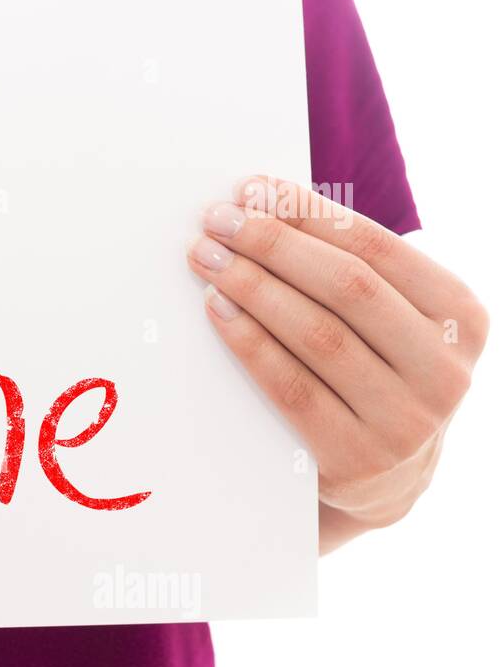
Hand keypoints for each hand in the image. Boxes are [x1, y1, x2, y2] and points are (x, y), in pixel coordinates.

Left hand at [187, 177, 486, 553]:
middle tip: (218, 220)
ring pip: (318, 335)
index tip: (252, 189)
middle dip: (274, 245)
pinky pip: (291, 387)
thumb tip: (265, 200)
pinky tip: (217, 310)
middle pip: (347, 288)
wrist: (385, 478)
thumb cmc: (375, 373)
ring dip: (253, 288)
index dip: (309, 214)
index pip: (377, 248)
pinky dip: (249, 342)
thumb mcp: (391, 323)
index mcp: (460, 318)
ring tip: (207, 259)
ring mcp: (405, 421)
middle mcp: (444, 370)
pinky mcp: (356, 459)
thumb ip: (351, 270)